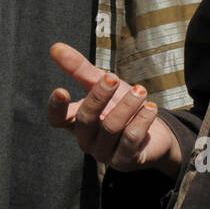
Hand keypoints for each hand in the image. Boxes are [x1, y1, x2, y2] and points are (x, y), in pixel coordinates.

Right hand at [46, 42, 180, 174]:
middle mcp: (86, 139)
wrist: (154, 132)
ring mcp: (104, 152)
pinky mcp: (125, 160)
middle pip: (85, 120)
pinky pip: (130, 140)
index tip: (61, 90)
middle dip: (99, 96)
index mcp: (76, 121)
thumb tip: (55, 47)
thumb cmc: (121, 106)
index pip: (57, 119)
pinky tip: (151, 108)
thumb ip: (79, 69)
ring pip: (111, 128)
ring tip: (141, 91)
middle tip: (112, 78)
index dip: (55, 107)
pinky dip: (141, 121)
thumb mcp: (101, 85)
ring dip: (127, 106)